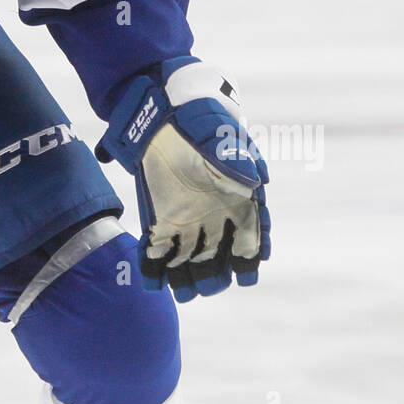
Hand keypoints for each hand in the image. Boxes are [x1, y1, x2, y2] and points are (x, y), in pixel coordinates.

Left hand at [97, 57, 269, 300]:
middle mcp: (215, 217)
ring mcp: (187, 221)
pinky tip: (150, 282)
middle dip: (217, 276)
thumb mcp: (219, 134)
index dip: (251, 257)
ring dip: (186, 279)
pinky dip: (153, 268)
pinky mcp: (158, 220)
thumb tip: (253, 180)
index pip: (253, 235)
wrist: (163, 111)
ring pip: (190, 260)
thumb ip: (234, 157)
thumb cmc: (200, 122)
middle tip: (211, 286)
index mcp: (239, 199)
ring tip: (182, 293)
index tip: (248, 274)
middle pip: (221, 257)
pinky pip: (157, 250)